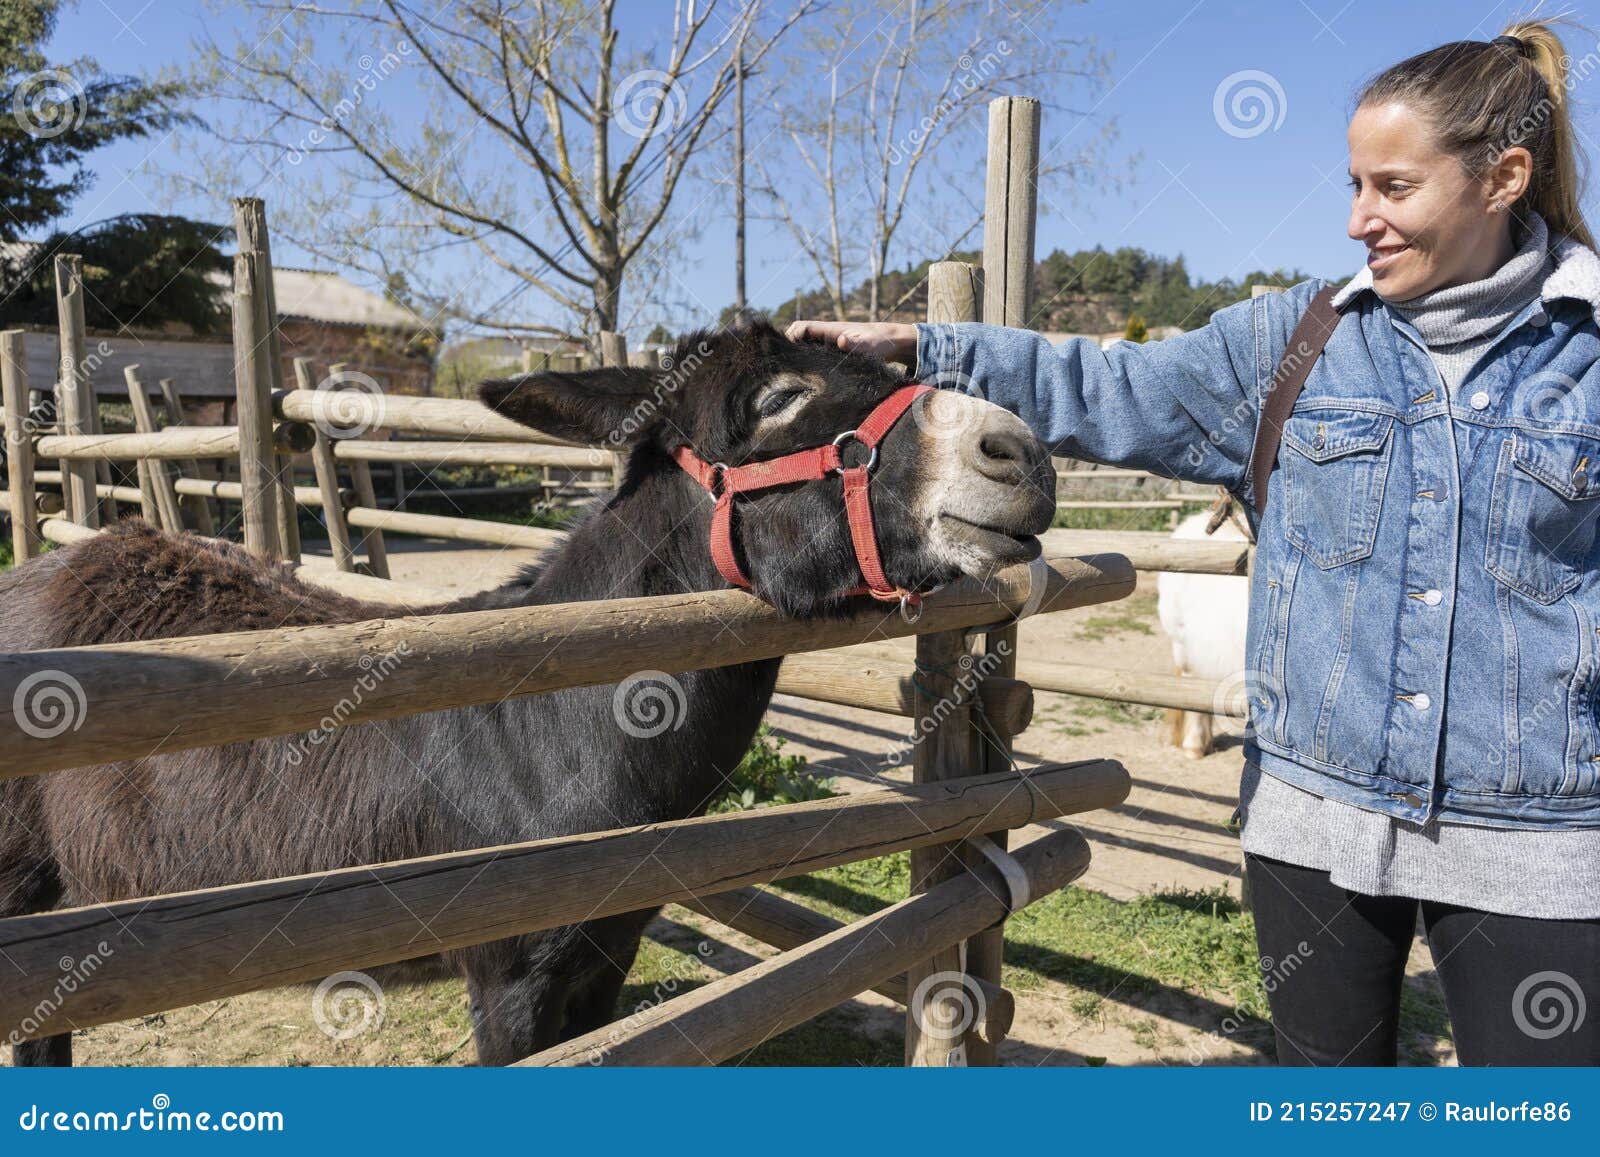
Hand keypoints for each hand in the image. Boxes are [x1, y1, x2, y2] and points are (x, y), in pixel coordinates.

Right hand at [784, 320, 917, 363]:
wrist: (892, 342)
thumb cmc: (881, 343)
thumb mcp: (870, 346)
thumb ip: (856, 344)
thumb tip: (841, 340)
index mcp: (831, 329)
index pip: (802, 327)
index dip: (790, 337)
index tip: (787, 355)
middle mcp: (827, 334)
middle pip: (799, 334)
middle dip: (790, 346)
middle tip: (785, 367)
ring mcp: (830, 342)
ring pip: (806, 344)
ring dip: (798, 354)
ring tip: (792, 373)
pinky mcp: (834, 350)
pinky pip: (815, 352)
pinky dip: (808, 359)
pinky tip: (808, 377)